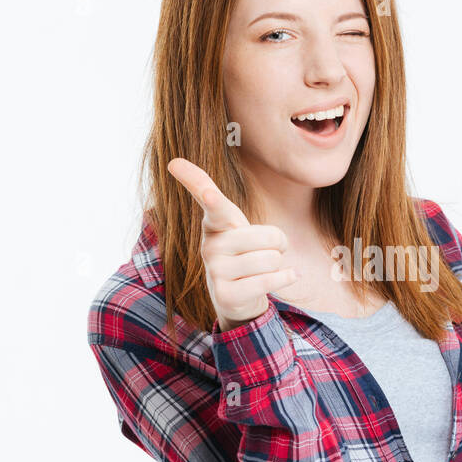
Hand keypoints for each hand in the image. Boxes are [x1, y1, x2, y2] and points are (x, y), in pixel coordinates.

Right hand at [166, 157, 297, 331]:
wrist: (240, 298)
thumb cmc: (243, 253)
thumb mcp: (235, 225)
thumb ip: (221, 204)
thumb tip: (174, 164)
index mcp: (214, 223)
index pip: (210, 201)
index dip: (196, 182)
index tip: (175, 164)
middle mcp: (209, 246)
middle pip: (268, 237)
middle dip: (279, 245)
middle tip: (265, 252)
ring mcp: (215, 272)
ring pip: (271, 259)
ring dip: (278, 265)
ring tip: (263, 269)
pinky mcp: (225, 296)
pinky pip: (268, 281)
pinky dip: (285, 278)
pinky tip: (286, 276)